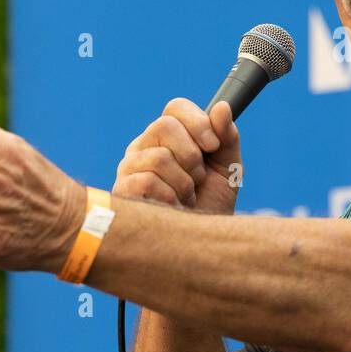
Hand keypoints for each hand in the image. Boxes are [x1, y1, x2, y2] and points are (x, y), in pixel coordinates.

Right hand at [113, 98, 240, 214]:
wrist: (200, 244)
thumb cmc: (210, 203)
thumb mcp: (227, 168)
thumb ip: (227, 137)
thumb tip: (221, 107)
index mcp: (168, 136)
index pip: (175, 108)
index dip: (198, 122)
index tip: (214, 145)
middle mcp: (144, 146)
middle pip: (164, 126)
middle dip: (192, 155)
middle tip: (199, 177)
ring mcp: (130, 168)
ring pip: (160, 157)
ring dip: (184, 182)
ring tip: (186, 197)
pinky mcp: (123, 190)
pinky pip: (148, 180)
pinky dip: (171, 196)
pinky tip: (173, 207)